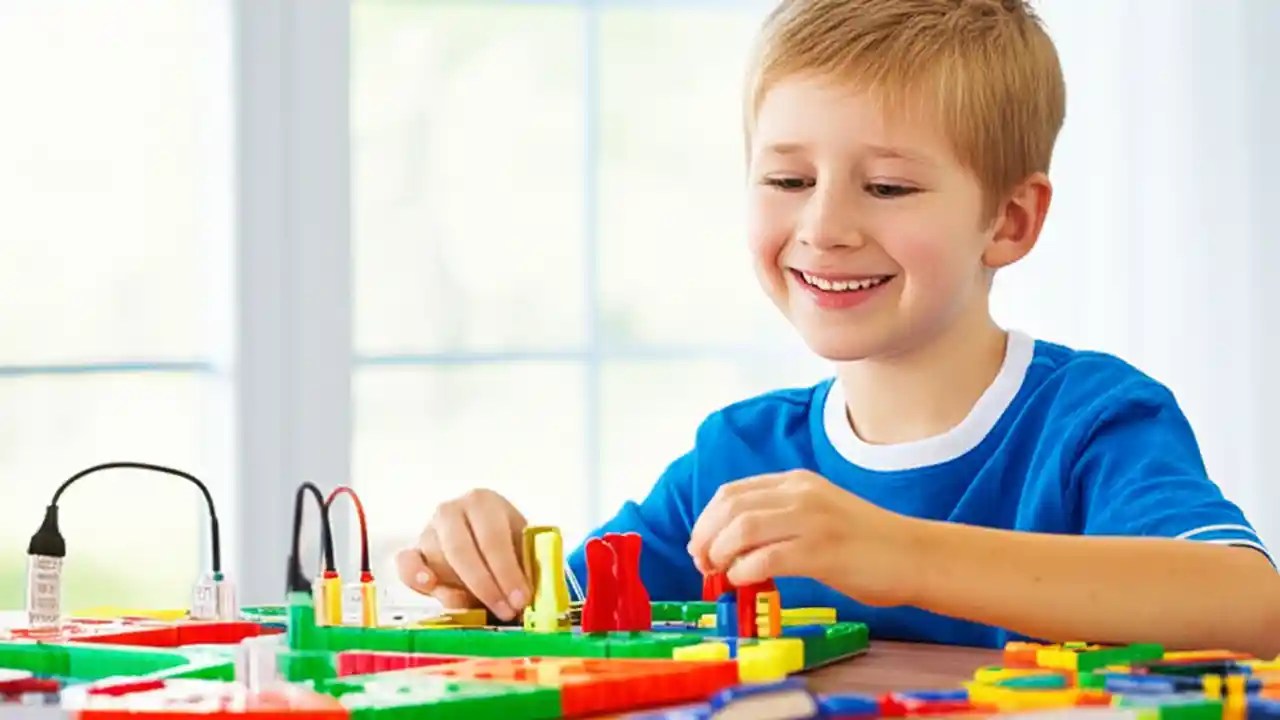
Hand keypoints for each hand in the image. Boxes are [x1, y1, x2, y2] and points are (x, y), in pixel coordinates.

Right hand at [395, 488, 530, 620]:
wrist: (486, 545)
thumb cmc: (508, 547)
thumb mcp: (523, 550)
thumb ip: (524, 569)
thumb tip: (523, 599)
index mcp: (484, 502)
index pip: (493, 538)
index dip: (507, 572)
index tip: (520, 599)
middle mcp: (452, 510)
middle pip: (461, 550)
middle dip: (485, 585)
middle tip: (506, 610)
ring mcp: (429, 531)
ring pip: (437, 561)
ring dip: (459, 589)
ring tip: (480, 606)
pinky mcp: (413, 552)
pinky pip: (406, 563)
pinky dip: (415, 575)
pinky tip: (430, 584)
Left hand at [687, 470, 921, 606]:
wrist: (915, 555)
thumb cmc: (867, 543)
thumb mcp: (818, 514)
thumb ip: (781, 519)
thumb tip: (734, 544)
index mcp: (797, 482)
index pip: (733, 492)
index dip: (707, 519)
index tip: (701, 544)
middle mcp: (801, 494)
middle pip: (731, 507)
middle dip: (706, 536)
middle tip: (702, 562)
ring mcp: (812, 520)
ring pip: (743, 527)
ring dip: (720, 552)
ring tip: (719, 573)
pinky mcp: (823, 551)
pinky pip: (767, 558)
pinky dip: (745, 570)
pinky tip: (744, 581)